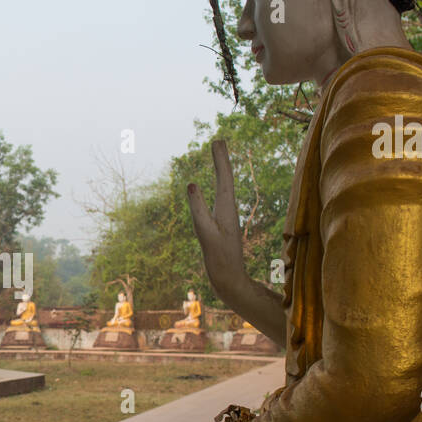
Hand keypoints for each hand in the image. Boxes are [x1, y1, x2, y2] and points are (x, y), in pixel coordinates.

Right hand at [187, 140, 247, 298]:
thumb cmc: (220, 260)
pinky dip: (219, 186)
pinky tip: (217, 188)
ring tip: (219, 156)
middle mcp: (229, 210)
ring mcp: (226, 217)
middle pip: (226, 179)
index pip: (225, 178)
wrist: (231, 281)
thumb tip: (191, 184)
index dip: (221, 159)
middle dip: (222, 159)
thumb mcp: (206, 235)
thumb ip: (198, 210)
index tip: (217, 140)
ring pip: (225, 187)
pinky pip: (221, 198)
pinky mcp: (223, 225)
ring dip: (222, 170)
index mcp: (227, 209)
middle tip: (219, 140)